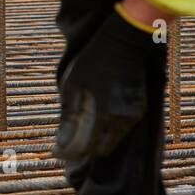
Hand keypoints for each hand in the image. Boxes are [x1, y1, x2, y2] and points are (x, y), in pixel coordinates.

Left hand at [54, 10, 161, 162]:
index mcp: (103, 113)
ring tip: (75, 137)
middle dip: (80, 151)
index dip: (67, 152)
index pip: (83, 147)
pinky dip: (105, 135)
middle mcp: (121, 119)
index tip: (54, 151)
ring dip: (94, 144)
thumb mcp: (72, 85)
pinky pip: (120, 132)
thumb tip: (61, 141)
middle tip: (64, 146)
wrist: (125, 42)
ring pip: (111, 143)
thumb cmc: (93, 60)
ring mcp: (133, 116)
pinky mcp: (139, 111)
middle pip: (99, 150)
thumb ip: (68, 115)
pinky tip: (92, 127)